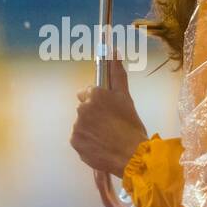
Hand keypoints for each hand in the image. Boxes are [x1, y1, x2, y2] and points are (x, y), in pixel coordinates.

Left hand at [70, 55, 148, 175]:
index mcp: (94, 95)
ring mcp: (77, 127)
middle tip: (110, 125)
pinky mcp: (75, 143)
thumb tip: (112, 51)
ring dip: (90, 129)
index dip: (98, 101)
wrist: (132, 155)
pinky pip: (79, 139)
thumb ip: (117, 73)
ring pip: (81, 124)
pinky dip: (87, 142)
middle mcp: (82, 109)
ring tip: (107, 137)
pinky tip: (101, 146)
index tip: (107, 110)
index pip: (87, 92)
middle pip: (84, 109)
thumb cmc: (131, 126)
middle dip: (93, 114)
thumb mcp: (126, 98)